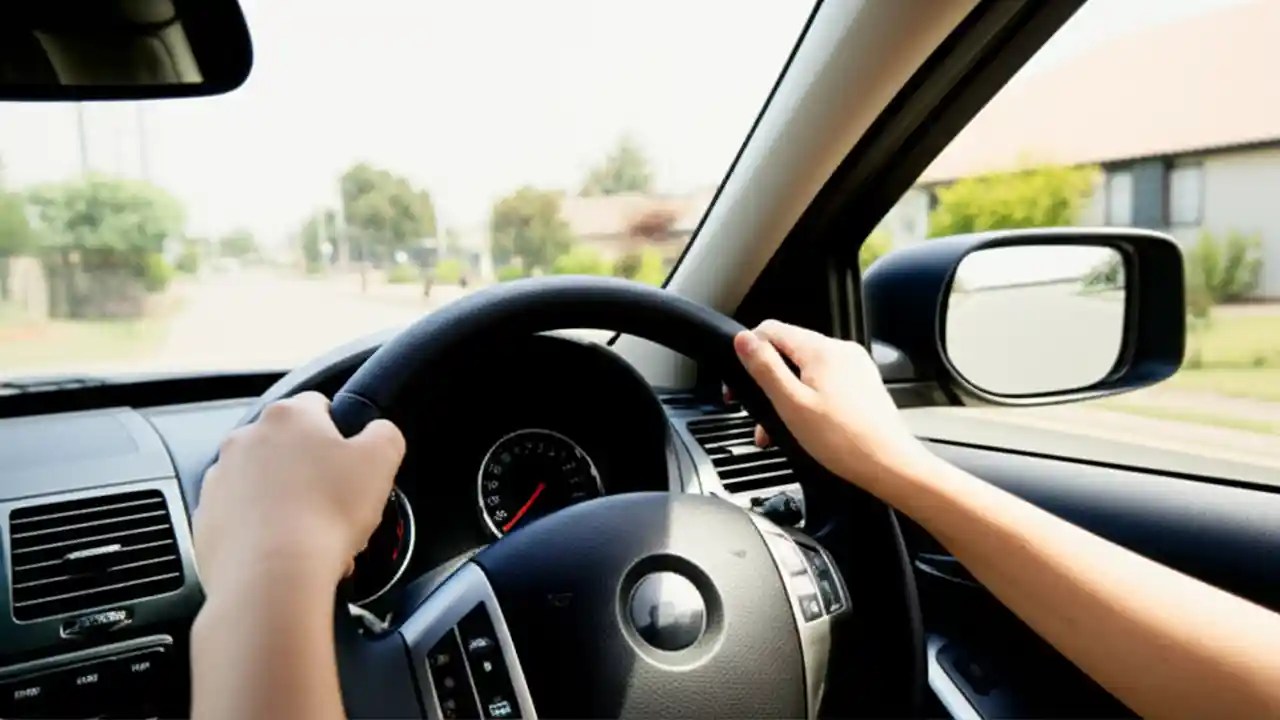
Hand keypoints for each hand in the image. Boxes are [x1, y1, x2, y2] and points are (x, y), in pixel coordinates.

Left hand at [194, 392, 405, 598]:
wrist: (271, 577)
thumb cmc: (327, 512)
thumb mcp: (382, 460)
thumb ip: (384, 434)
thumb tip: (377, 432)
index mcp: (287, 416)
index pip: (319, 406)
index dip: (341, 435)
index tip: (352, 465)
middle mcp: (244, 439)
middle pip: (289, 449)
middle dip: (312, 472)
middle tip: (337, 505)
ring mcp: (219, 480)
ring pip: (264, 485)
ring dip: (287, 502)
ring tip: (312, 537)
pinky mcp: (205, 520)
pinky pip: (242, 519)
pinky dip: (262, 532)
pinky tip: (285, 555)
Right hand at [733, 320, 931, 492]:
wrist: (890, 465)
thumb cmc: (845, 441)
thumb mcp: (791, 404)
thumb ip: (764, 368)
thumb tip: (743, 340)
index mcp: (821, 350)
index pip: (771, 330)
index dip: (748, 353)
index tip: (740, 384)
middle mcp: (841, 351)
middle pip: (788, 352)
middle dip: (767, 382)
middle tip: (756, 414)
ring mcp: (854, 368)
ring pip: (805, 371)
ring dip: (786, 396)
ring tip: (779, 430)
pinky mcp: (862, 386)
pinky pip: (825, 384)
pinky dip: (808, 401)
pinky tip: (804, 427)